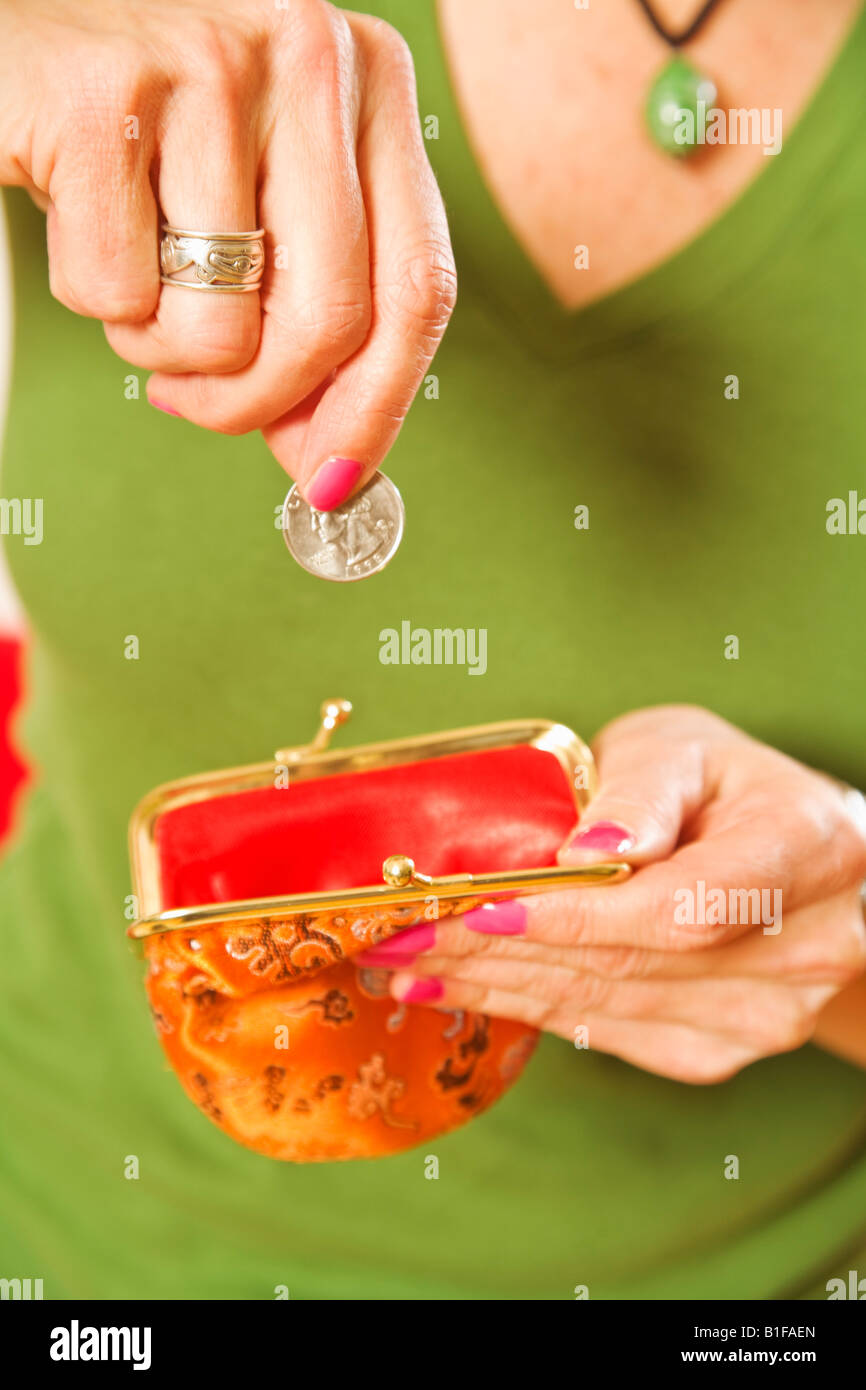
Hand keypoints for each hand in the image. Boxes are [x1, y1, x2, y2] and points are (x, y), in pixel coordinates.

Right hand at [0, 0, 454, 504]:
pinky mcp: (107, 94)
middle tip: (199, 405)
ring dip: (162, 348)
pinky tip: (80, 224)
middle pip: (332, 324)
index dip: (378, 407)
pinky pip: (120, 294)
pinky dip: (94, 299)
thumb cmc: (147, 134)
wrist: (16, 36)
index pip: (420, 287)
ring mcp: (213, 65)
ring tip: (134, 275)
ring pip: (223, 328)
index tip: (332, 479)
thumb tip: (330, 465)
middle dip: (259, 404)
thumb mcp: (262, 200)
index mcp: (373, 83)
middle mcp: (313, 59)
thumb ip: (315, 312)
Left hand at [357, 706, 865, 1082]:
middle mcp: (798, 947)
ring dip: (492, 986)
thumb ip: (642, 789)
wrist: (787, 859)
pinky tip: (460, 990)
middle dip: (493, 949)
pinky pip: (606, 1033)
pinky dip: (525, 1009)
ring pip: (604, 1008)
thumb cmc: (725, 787)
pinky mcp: (716, 1049)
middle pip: (625, 964)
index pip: (679, 907)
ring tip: (403, 963)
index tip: (480, 907)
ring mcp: (764, 1015)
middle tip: (395, 932)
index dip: (574, 917)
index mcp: (798, 850)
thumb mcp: (684, 748)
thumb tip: (591, 847)